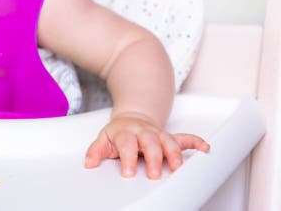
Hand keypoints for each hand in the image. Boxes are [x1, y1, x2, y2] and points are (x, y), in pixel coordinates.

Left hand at [84, 112, 210, 178]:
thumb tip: (89, 163)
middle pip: (150, 143)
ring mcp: (158, 134)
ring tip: (178, 167)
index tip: (128, 173)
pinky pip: (185, 138)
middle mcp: (144, 132)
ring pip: (169, 141)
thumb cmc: (119, 133)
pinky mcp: (170, 136)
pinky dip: (196, 142)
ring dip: (175, 154)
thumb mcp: (103, 139)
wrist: (132, 118)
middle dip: (153, 158)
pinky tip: (205, 148)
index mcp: (126, 132)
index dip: (128, 158)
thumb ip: (96, 151)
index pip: (126, 144)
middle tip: (154, 175)